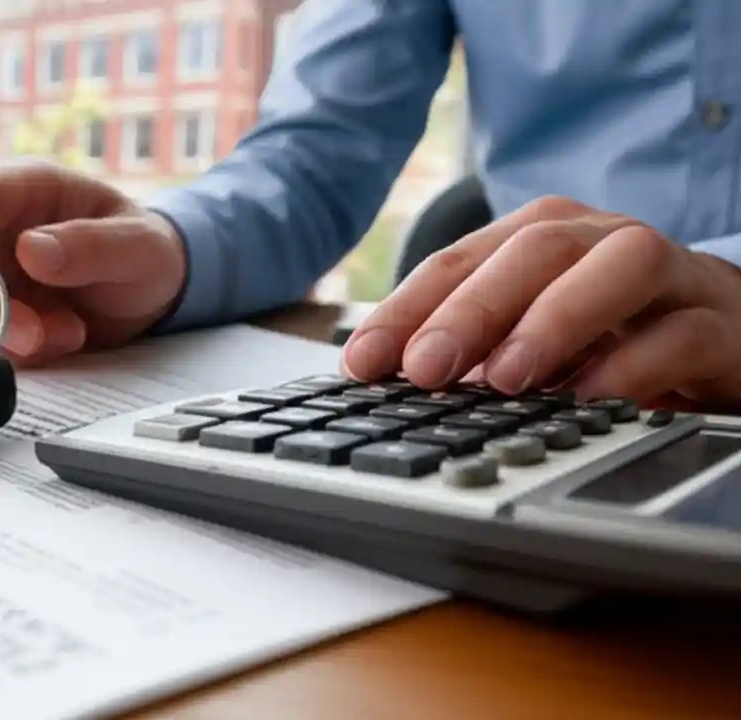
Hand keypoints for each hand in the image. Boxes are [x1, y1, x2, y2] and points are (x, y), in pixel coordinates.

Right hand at [0, 160, 186, 364]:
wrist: (144, 292)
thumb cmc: (143, 252)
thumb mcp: (139, 246)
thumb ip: (92, 246)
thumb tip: (30, 251)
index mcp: (26, 186)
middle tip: (38, 336)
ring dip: (3, 333)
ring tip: (70, 331)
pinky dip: (12, 350)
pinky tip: (59, 338)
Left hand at [341, 196, 740, 408]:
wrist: (732, 337)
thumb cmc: (616, 335)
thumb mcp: (533, 338)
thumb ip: (476, 351)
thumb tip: (394, 385)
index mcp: (543, 239)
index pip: (460, 261)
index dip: (405, 310)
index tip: (362, 363)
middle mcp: (602, 241)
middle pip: (533, 250)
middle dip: (471, 308)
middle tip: (425, 368)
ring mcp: (669, 275)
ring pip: (617, 267)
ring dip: (554, 320)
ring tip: (507, 379)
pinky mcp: (721, 323)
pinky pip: (680, 331)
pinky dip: (633, 363)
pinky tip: (589, 399)